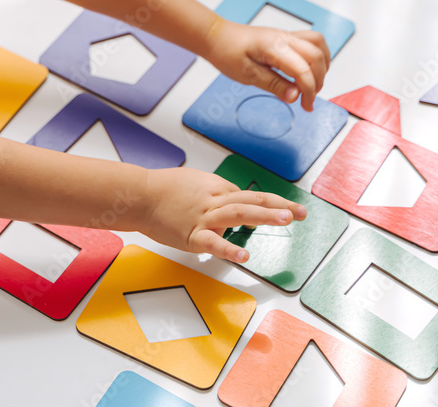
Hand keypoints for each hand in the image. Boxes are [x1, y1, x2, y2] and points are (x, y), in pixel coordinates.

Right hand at [141, 168, 306, 262]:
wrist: (137, 196)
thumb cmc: (161, 189)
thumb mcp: (191, 181)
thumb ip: (210, 193)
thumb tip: (226, 201)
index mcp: (214, 187)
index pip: (244, 197)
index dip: (263, 205)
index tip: (280, 210)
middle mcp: (213, 200)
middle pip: (251, 200)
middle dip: (279, 205)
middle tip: (300, 212)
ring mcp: (204, 217)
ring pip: (240, 213)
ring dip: (265, 216)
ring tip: (286, 219)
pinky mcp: (192, 235)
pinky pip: (214, 242)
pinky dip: (230, 248)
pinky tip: (245, 255)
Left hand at [205, 19, 329, 110]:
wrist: (216, 37)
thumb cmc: (226, 52)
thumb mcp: (247, 75)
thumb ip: (273, 85)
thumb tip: (295, 96)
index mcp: (274, 47)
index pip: (303, 69)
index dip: (309, 90)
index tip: (306, 105)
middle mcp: (284, 37)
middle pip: (317, 56)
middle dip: (318, 80)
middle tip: (308, 99)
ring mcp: (286, 35)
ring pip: (318, 45)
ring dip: (322, 66)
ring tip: (312, 84)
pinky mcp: (285, 37)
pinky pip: (311, 42)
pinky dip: (317, 56)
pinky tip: (310, 70)